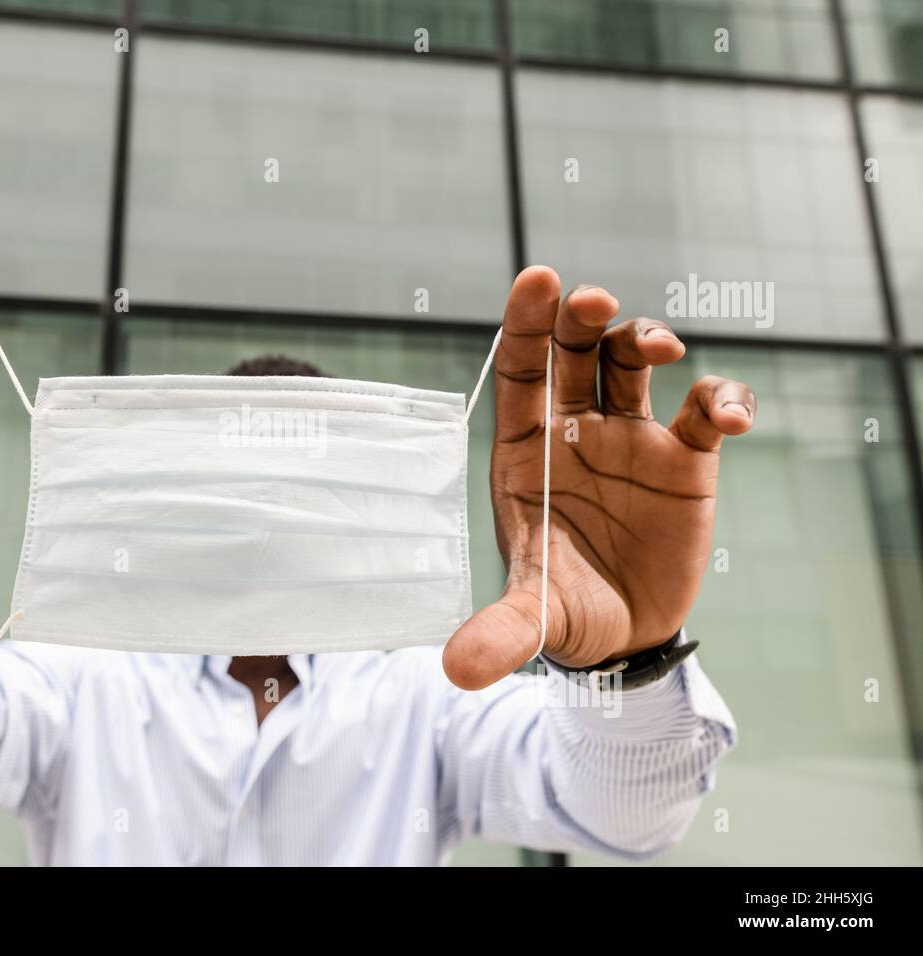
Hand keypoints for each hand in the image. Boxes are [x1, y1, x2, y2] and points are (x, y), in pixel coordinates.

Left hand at [443, 266, 756, 689]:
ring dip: (647, 339)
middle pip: (577, 353)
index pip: (522, 372)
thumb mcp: (535, 618)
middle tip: (593, 303)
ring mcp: (632, 439)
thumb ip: (503, 632)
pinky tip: (729, 415)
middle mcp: (576, 432)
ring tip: (663, 350)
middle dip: (583, 320)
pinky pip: (707, 410)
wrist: (626, 637)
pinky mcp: (686, 460)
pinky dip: (724, 399)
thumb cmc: (566, 612)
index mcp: (526, 451)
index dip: (526, 324)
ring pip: (636, 364)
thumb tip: (457, 671)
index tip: (537, 279)